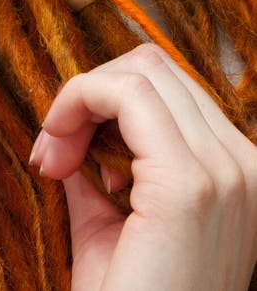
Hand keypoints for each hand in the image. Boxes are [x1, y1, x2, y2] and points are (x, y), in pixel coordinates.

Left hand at [29, 43, 256, 290]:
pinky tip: (54, 155)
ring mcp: (226, 174)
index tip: (62, 149)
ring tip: (53, 157)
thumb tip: (73, 119)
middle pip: (154, 68)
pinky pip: (126, 93)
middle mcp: (245, 167)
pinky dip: (78, 102)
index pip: (170, 87)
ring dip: (80, 101)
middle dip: (91, 95)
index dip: (105, 101)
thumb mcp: (112, 221)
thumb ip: (102, 164)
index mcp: (238, 174)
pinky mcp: (190, 185)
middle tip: (53, 151)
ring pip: (139, 72)